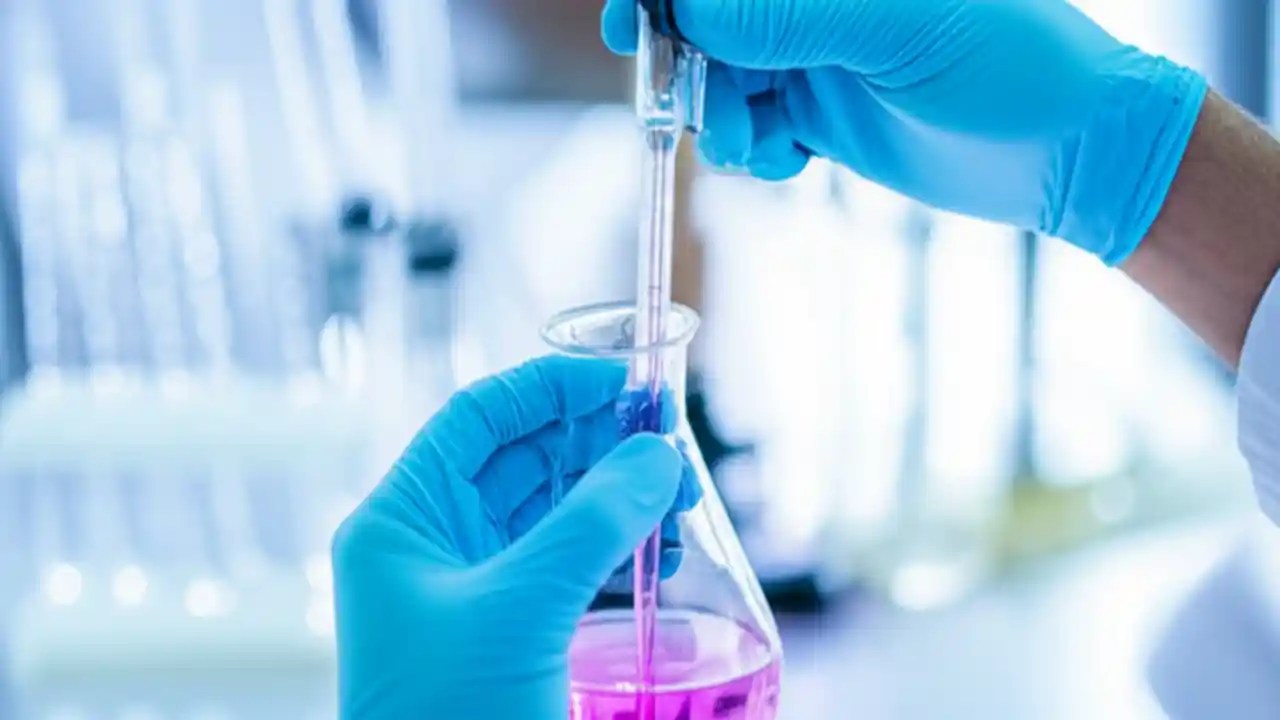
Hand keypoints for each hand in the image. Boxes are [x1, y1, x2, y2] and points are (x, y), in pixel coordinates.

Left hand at [331, 358, 684, 718]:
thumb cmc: (449, 719)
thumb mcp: (522, 609)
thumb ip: (590, 523)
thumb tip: (654, 457)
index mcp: (401, 523)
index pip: (476, 419)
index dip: (549, 388)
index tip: (623, 379)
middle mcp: (430, 548)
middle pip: (520, 460)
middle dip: (596, 444)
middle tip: (666, 440)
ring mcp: (469, 593)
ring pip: (550, 512)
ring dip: (613, 495)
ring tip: (674, 498)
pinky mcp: (509, 634)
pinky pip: (565, 564)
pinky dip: (613, 546)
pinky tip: (657, 547)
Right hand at [603, 0, 1207, 264]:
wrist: (1066, 152)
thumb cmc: (1012, 64)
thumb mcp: (901, 28)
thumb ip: (794, 15)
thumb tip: (695, 17)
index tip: (637, 26)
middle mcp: (818, 4)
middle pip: (709, 20)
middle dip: (685, 62)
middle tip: (679, 101)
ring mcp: (815, 54)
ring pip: (720, 79)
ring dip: (721, 118)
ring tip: (762, 144)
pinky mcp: (820, 111)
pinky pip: (752, 127)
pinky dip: (755, 150)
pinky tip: (794, 160)